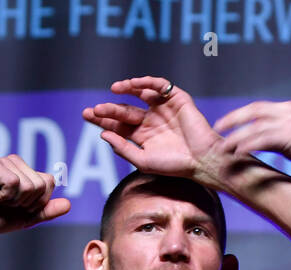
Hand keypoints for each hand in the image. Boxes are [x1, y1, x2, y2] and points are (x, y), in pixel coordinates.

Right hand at [0, 156, 69, 233]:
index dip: (39, 201)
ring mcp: (4, 162)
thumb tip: (68, 205)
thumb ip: (47, 211)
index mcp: (27, 172)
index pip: (49, 182)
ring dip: (15, 200)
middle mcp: (17, 163)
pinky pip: (14, 182)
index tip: (22, 206)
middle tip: (9, 203)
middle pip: (42, 184)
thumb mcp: (27, 218)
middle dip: (27, 202)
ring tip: (1, 199)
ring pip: (29, 184)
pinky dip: (6, 196)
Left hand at [82, 77, 223, 182]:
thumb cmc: (175, 166)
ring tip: (115, 89)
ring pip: (139, 94)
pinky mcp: (177, 99)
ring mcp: (163, 109)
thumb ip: (123, 148)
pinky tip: (133, 84)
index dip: (103, 120)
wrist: (203, 160)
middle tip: (96, 109)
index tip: (87, 115)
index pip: (118, 125)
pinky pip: (159, 85)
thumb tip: (103, 135)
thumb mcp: (143, 161)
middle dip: (109, 109)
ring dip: (126, 89)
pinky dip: (146, 82)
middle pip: (124, 110)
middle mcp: (151, 121)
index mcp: (143, 137)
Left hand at [213, 100, 290, 178]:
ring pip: (255, 126)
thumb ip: (276, 136)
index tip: (224, 123)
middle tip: (216, 129)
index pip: (257, 107)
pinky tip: (238, 153)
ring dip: (236, 137)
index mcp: (288, 109)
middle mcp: (288, 111)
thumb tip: (258, 141)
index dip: (238, 114)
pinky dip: (249, 145)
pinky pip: (264, 139)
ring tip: (222, 148)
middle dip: (232, 120)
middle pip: (253, 111)